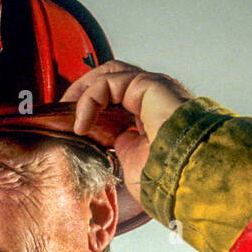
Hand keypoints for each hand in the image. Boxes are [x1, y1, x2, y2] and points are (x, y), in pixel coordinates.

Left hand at [61, 60, 194, 205]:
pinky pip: (109, 82)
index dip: (91, 107)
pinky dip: (89, 99)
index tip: (72, 125)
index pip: (117, 98)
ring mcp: (153, 88)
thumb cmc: (170, 178)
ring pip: (109, 73)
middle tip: (63, 111)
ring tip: (67, 110)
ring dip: (83, 89)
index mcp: (152, 115)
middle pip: (112, 79)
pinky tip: (82, 123)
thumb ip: (121, 148)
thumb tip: (107, 145)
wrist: (188, 177)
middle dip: (83, 91)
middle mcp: (155, 98)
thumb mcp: (134, 163)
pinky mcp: (148, 85)